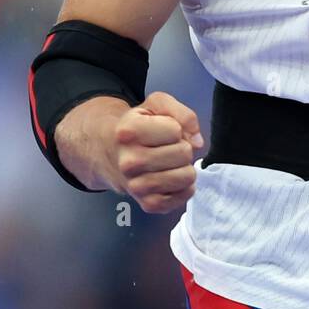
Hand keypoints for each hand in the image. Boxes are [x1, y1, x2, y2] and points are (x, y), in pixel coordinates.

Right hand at [112, 90, 203, 213]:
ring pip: (187, 176)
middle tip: (166, 148)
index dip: (175, 128)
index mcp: (128, 132)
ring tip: (169, 163)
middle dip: (182, 148)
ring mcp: (137, 186)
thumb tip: (197, 141)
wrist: (111, 152)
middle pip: (184, 153)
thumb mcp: (155, 105)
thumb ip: (182, 113)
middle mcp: (129, 162)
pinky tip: (171, 177)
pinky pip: (184, 197)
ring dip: (184, 167)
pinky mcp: (147, 204)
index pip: (176, 130)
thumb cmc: (137, 127)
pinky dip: (184, 187)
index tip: (161, 131)